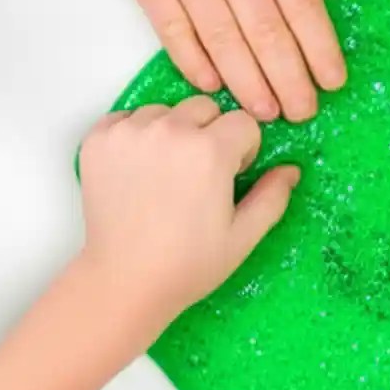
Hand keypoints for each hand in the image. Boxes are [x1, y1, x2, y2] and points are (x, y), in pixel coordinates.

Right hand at [76, 0, 362, 121]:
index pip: (301, 4)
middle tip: (303, 111)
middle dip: (289, 79)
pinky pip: (171, 29)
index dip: (320, 48)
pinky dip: (191, 60)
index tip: (333, 80)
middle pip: (266, 31)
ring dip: (246, 81)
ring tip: (265, 113)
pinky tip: (211, 85)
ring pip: (221, 38)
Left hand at [78, 99, 299, 326]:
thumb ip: (272, 197)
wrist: (125, 280)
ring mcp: (129, 132)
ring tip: (166, 173)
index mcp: (210, 150)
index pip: (242, 122)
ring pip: (165, 111)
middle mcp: (169, 130)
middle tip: (199, 175)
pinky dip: (135, 136)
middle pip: (204, 108)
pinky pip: (126, 119)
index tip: (232, 176)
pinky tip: (138, 170)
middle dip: (210, 134)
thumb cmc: (188, 264)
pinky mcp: (98, 139)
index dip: (244, 149)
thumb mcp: (243, 236)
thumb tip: (290, 169)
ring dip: (171, 132)